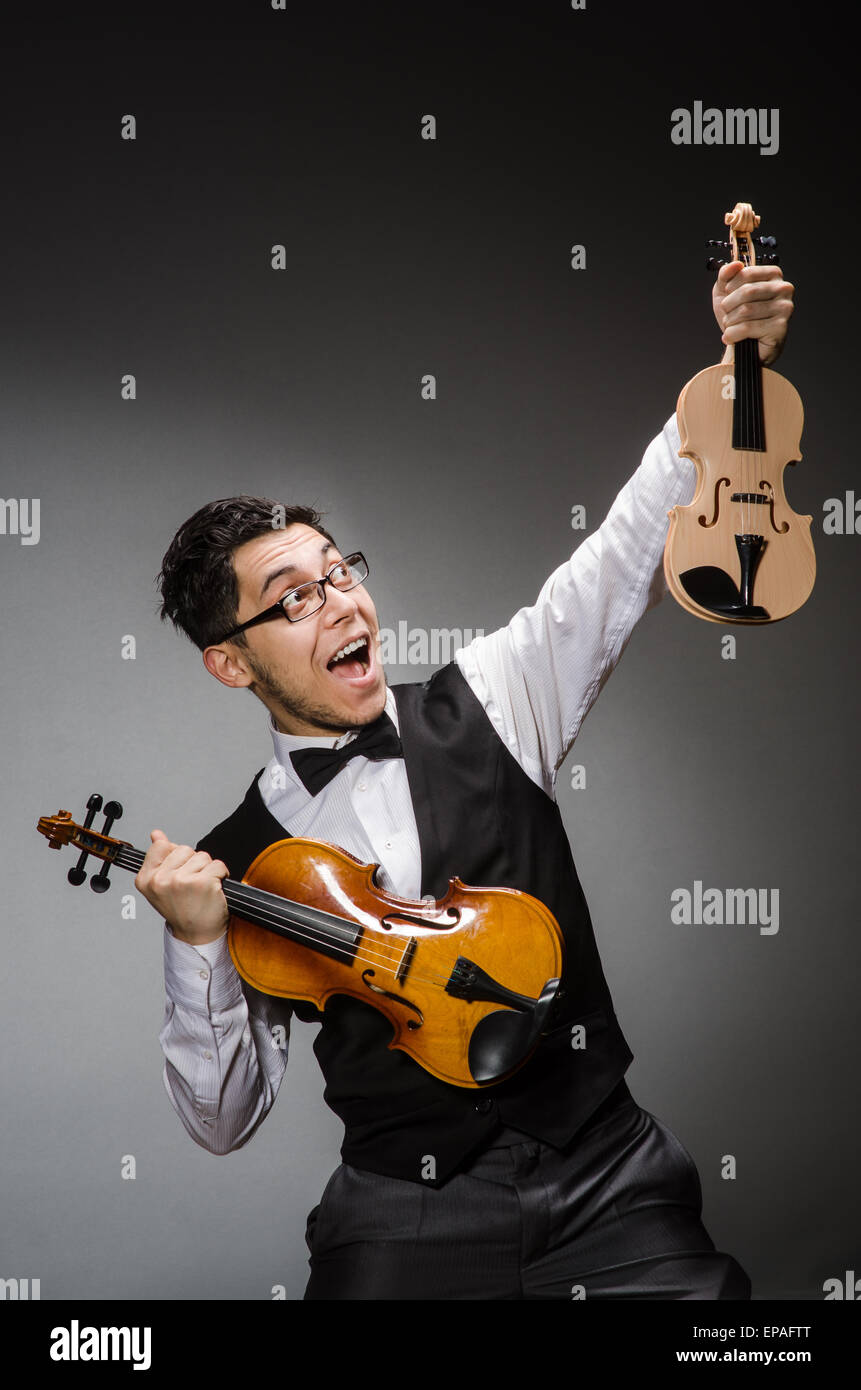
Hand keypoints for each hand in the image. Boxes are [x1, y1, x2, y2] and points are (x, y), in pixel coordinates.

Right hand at [135, 829, 228, 944]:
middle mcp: (161, 880)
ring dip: (207, 870)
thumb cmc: (181, 909)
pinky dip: (221, 875)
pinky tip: (213, 890)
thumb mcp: (162, 885)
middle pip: (184, 849)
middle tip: (191, 886)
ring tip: (201, 889)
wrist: (196, 934)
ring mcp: (181, 881)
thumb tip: (156, 834)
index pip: (161, 846)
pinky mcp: (203, 883)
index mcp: (146, 879)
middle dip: (192, 863)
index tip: (177, 872)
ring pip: (202, 856)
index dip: (174, 856)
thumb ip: (159, 857)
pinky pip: (218, 865)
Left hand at [712, 260, 794, 365]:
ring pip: (746, 310)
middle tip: (727, 315)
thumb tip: (735, 264)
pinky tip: (730, 337)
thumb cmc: (737, 317)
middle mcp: (784, 288)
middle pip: (746, 292)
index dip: (730, 287)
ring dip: (730, 321)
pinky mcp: (780, 327)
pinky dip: (732, 334)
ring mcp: (785, 308)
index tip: (727, 297)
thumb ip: (726, 275)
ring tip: (730, 327)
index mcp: (773, 275)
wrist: (743, 346)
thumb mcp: (725, 292)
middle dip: (729, 306)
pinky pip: (748, 327)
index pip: (746, 273)